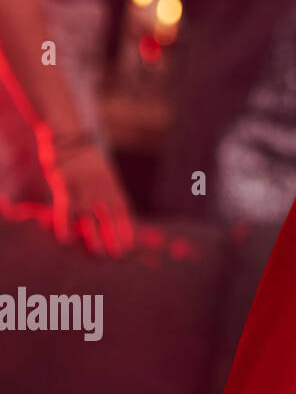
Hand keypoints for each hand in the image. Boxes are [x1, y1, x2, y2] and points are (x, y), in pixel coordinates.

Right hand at [37, 132, 134, 257]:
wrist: (71, 136)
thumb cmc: (88, 161)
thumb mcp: (106, 176)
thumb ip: (111, 194)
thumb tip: (120, 214)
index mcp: (112, 187)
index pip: (124, 211)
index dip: (129, 229)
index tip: (133, 248)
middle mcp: (101, 188)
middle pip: (111, 215)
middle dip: (115, 236)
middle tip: (118, 257)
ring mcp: (83, 186)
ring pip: (90, 215)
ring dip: (94, 236)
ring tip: (98, 254)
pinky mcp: (64, 184)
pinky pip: (65, 207)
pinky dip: (65, 224)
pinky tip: (66, 240)